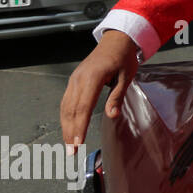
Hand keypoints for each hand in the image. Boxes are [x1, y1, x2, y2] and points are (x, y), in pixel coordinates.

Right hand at [60, 29, 139, 146]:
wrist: (116, 40)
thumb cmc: (124, 58)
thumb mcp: (126, 77)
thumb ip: (117, 96)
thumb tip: (112, 116)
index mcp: (92, 77)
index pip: (83, 107)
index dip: (80, 126)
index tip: (78, 143)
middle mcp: (79, 79)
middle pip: (71, 110)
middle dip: (70, 132)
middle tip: (71, 152)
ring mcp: (74, 79)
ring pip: (65, 107)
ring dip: (66, 127)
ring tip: (68, 145)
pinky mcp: (74, 81)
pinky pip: (67, 101)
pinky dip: (66, 116)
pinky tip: (68, 128)